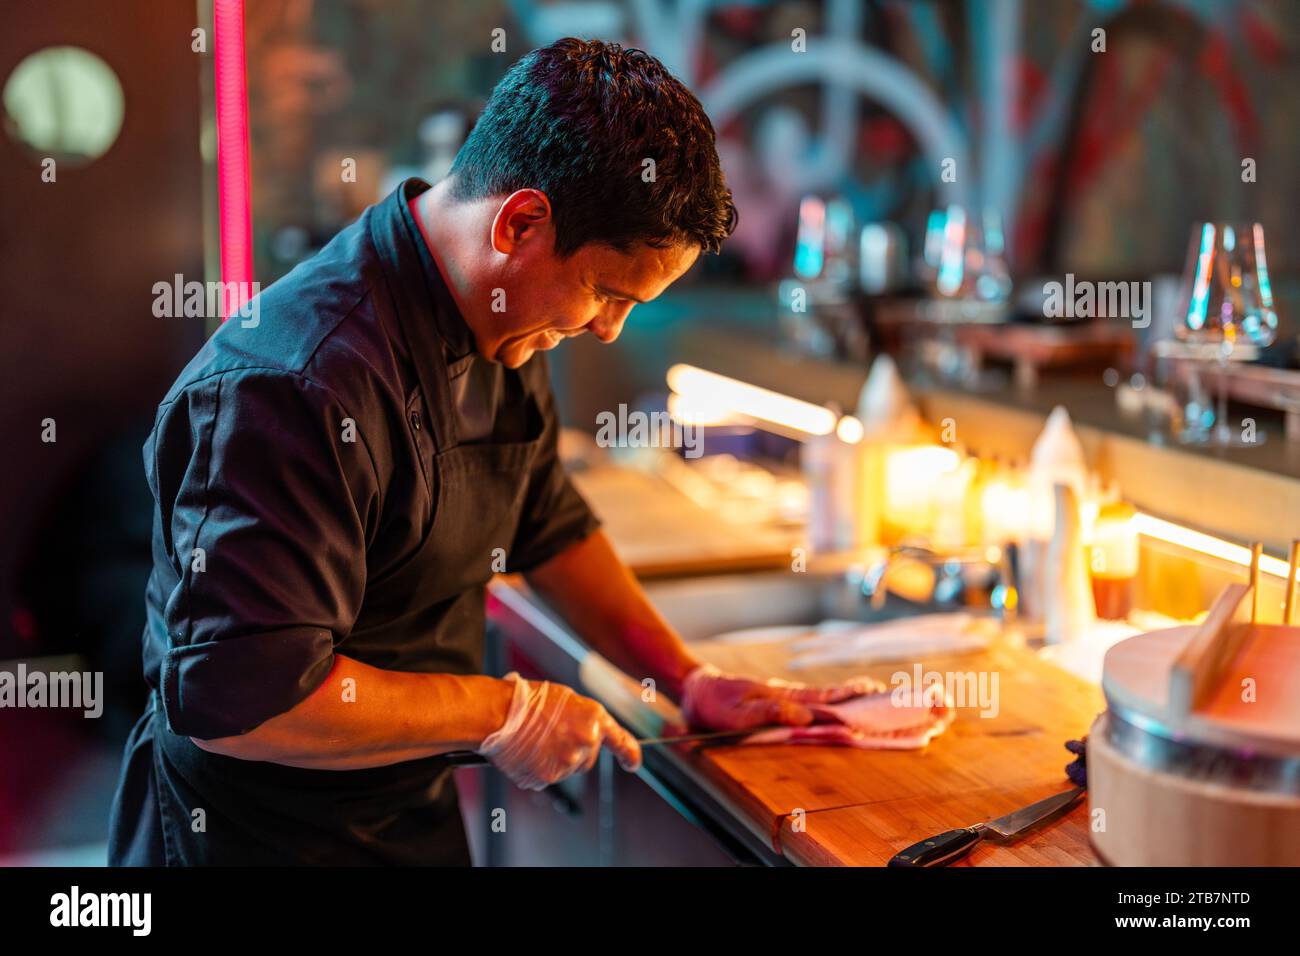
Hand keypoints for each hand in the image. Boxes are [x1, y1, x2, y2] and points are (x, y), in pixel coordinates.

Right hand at [478, 672, 641, 789]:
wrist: (500, 712)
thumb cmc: (529, 700)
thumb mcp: (567, 699)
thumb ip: (584, 719)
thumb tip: (587, 733)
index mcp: (594, 718)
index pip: (621, 741)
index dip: (630, 754)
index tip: (633, 763)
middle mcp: (586, 742)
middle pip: (588, 759)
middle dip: (575, 752)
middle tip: (551, 737)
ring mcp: (567, 763)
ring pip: (567, 770)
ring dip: (555, 760)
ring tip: (535, 742)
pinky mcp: (548, 778)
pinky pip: (547, 778)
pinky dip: (538, 769)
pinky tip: (527, 753)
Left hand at [679, 664, 884, 731]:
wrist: (695, 690)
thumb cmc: (714, 703)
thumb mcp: (737, 712)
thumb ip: (771, 713)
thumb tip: (805, 716)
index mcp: (782, 696)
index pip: (822, 698)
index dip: (848, 698)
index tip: (872, 693)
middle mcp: (787, 695)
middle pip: (828, 695)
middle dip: (855, 694)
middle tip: (883, 691)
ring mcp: (783, 697)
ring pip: (820, 697)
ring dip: (845, 697)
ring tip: (870, 694)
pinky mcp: (777, 701)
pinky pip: (807, 702)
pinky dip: (827, 701)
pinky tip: (836, 703)